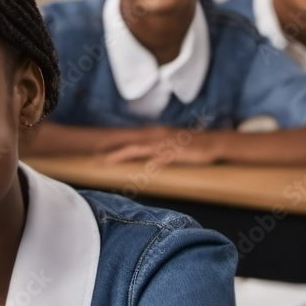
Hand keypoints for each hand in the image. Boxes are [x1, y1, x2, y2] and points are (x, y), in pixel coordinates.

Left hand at [103, 129, 218, 165]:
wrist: (212, 142)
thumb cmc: (189, 145)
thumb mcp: (167, 145)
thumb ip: (153, 150)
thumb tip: (139, 159)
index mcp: (153, 135)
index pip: (127, 142)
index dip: (111, 148)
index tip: (94, 155)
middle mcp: (155, 137)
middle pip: (128, 146)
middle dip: (110, 154)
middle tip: (93, 162)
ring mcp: (164, 145)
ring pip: (137, 150)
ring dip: (120, 156)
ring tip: (106, 163)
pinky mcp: (175, 153)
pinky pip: (157, 159)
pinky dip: (146, 164)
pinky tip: (136, 169)